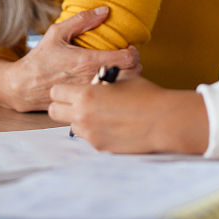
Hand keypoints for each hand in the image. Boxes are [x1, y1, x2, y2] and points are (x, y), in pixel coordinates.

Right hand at [0, 6, 140, 111]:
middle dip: (134, 66)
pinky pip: (110, 98)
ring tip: (118, 72)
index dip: (134, 53)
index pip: (127, 59)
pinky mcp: (86, 104)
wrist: (23, 86)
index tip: (129, 49)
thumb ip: (82, 20)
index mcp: (87, 61)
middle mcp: (91, 80)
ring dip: (125, 79)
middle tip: (127, 60)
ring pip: (123, 88)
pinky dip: (113, 91)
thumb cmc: (40, 59)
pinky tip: (106, 84)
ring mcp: (90, 95)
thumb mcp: (57, 33)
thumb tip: (104, 10)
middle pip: (131, 75)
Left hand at [49, 76, 208, 154]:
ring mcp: (90, 134)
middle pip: (54, 112)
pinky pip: (89, 137)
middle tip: (76, 102)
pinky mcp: (100, 147)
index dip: (63, 89)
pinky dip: (95, 131)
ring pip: (71, 126)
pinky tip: (111, 125)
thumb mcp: (122, 77)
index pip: (56, 92)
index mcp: (85, 94)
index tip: (71, 89)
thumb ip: (104, 75)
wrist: (164, 120)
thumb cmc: (145, 94)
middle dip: (62, 106)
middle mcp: (82, 116)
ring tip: (99, 113)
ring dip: (79, 120)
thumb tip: (98, 71)